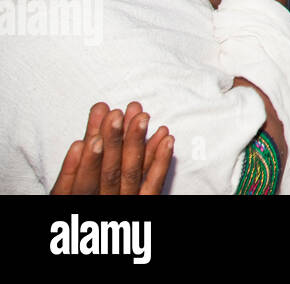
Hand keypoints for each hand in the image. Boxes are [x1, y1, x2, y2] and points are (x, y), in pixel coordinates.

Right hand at [51, 102, 172, 194]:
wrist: (107, 231)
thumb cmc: (86, 195)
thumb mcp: (67, 192)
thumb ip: (69, 173)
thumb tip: (78, 145)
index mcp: (83, 202)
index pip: (84, 185)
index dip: (89, 162)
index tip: (94, 139)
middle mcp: (107, 203)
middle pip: (111, 174)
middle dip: (113, 143)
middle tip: (116, 115)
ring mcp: (128, 202)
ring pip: (132, 173)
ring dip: (137, 143)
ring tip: (141, 117)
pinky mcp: (147, 201)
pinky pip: (155, 183)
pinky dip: (161, 160)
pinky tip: (165, 138)